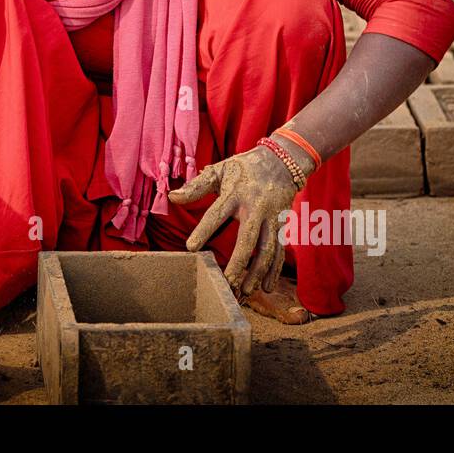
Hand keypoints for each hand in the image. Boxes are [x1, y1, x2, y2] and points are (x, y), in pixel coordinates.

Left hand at [167, 143, 300, 298]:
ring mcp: (271, 218)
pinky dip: (274, 270)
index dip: (204, 230)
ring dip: (257, 271)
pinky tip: (266, 288)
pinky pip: (278, 251)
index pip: (217, 214)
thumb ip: (196, 186)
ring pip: (267, 249)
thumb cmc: (243, 168)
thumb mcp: (219, 171)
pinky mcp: (281, 226)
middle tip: (227, 280)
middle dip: (239, 261)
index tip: (190, 248)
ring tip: (245, 290)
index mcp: (235, 194)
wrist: (281, 161)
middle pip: (248, 237)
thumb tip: (172, 197)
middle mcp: (255, 207)